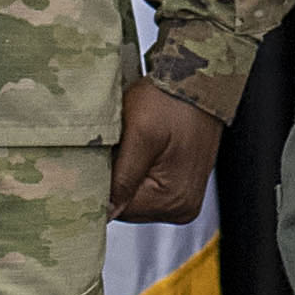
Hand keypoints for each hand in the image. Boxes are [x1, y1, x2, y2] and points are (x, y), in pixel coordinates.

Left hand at [109, 78, 222, 223]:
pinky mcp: (180, 186)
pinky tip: (139, 149)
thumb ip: (122, 179)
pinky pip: (146, 187)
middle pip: (127, 206)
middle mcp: (181, 207)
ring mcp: (182, 198)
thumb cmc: (171, 101)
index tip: (98, 160)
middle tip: (115, 147)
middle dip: (114, 180)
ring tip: (130, 145)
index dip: (101, 184)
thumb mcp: (139, 134)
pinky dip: (136, 170)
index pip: (118, 210)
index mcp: (173, 200)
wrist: (196, 81)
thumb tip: (106, 212)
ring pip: (134, 197)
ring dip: (124, 175)